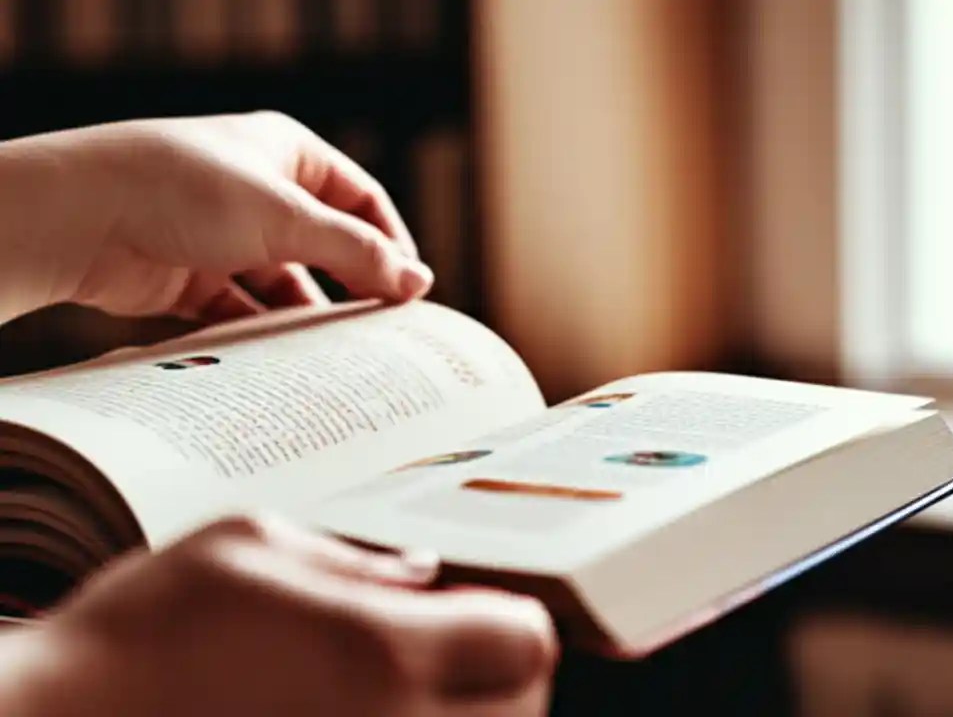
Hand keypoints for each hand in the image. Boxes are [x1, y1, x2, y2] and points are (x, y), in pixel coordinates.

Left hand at [0, 112, 433, 324]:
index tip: (411, 292)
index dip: (390, 243)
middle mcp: (257, 191)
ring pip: (283, 284)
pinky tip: (280, 361)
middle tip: (382, 332)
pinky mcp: (189, 277)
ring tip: (335, 356)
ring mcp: (221, 235)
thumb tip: (419, 282)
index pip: (361, 199)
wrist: (77, 217)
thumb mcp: (286, 217)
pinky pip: (240, 311)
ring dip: (306, 317)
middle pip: (324, 246)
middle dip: (352, 286)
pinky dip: (260, 334)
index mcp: (286, 153)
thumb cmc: (183, 190)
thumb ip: (357, 253)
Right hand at [0, 515, 556, 715]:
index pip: (526, 640)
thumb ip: (351, 559)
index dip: (511, 614)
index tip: (479, 607)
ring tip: (400, 691)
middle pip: (524, 708)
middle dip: (502, 674)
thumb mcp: (242, 550)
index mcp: (381, 656)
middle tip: (449, 650)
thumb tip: (422, 577)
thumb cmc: (127, 648)